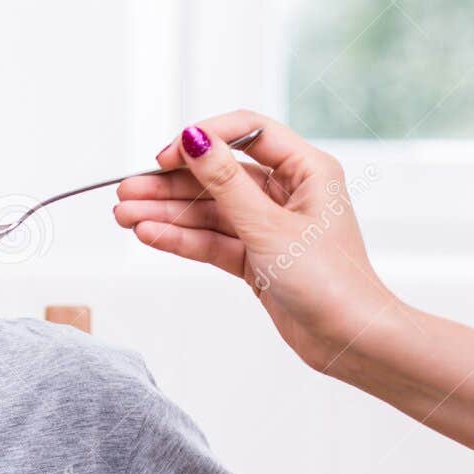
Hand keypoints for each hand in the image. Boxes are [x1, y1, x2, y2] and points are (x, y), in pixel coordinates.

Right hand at [113, 110, 402, 370]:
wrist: (348, 340)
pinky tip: (149, 234)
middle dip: (171, 184)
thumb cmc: (330, 282)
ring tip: (125, 216)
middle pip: (218, 176)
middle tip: (128, 190)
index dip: (204, 139)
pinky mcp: (256, 258)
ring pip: (209, 211)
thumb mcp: (269, 227)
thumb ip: (225, 183)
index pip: (248, 133)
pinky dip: (181, 239)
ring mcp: (269, 227)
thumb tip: (194, 139)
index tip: (167, 155)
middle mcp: (288, 193)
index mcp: (307, 171)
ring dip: (167, 214)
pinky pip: (212, 240)